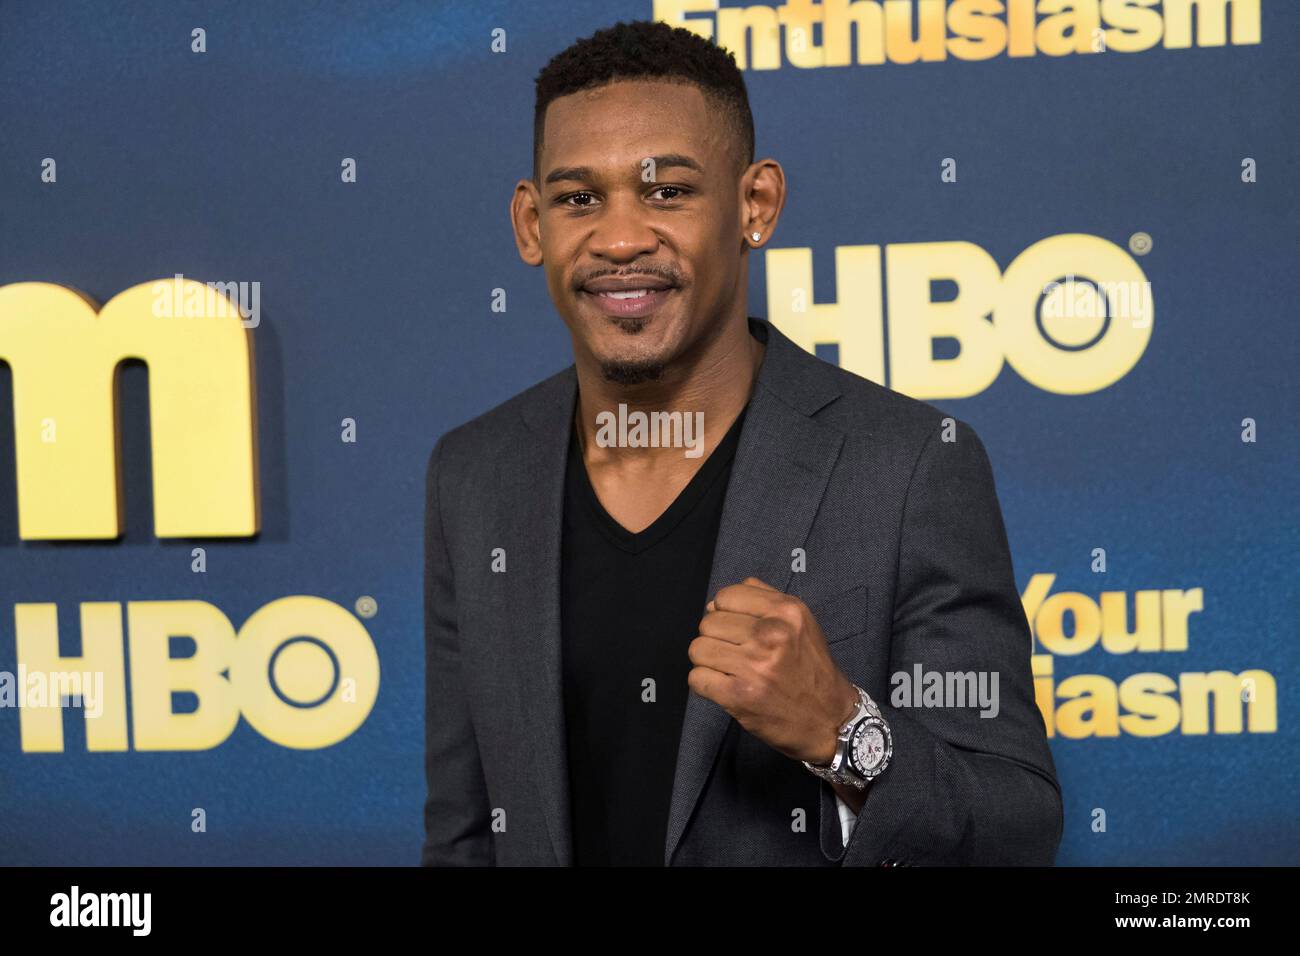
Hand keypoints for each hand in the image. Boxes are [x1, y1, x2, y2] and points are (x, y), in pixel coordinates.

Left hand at [688, 576, 858, 764]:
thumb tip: (716, 602)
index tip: (736, 630)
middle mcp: (770, 634)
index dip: (725, 612)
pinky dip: (705, 684)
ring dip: (708, 661)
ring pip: (698, 649)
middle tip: (735, 654)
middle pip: (708, 623)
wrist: (830, 720)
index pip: (725, 596)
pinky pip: (696, 678)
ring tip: (728, 670)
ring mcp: (753, 666)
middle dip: (716, 638)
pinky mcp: (738, 696)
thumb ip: (764, 599)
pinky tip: (724, 687)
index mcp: (786, 611)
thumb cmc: (812, 669)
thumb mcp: (801, 622)